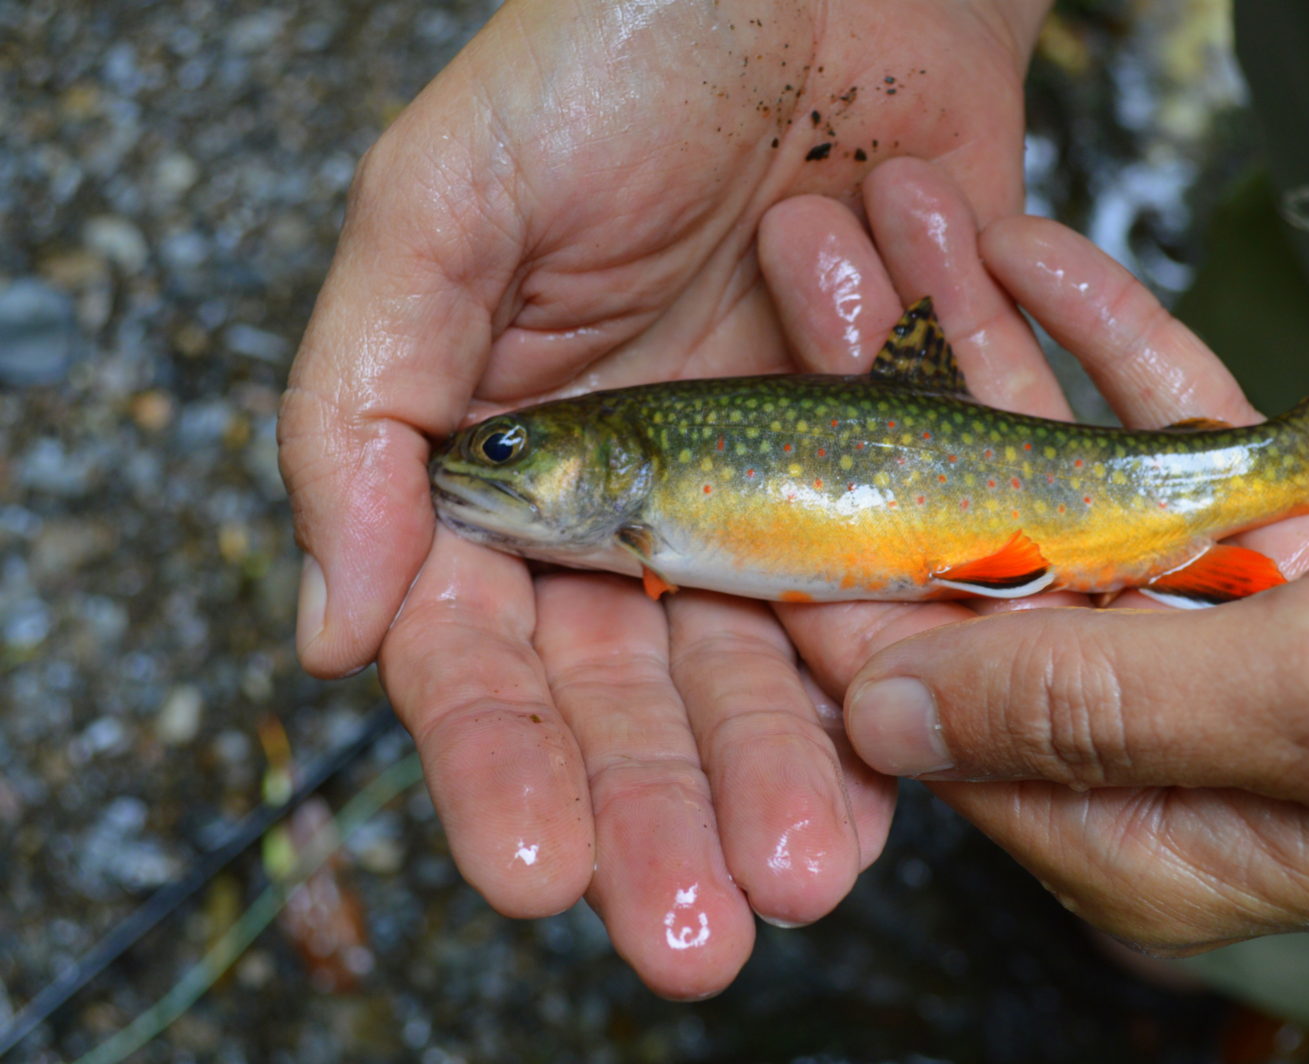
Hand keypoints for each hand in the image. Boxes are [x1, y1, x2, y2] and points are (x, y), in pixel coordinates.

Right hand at [277, 0, 1050, 996]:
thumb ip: (367, 411)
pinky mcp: (897, 461)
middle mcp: (637, 497)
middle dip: (655, 812)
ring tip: (799, 877)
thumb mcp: (448, 204)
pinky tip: (902, 770)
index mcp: (510, 455)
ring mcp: (770, 488)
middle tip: (684, 933)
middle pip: (634, 691)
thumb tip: (329, 633)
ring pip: (766, 668)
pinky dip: (898, 676)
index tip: (534, 866)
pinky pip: (894, 590)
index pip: (483, 643)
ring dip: (778, 778)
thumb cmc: (618, 46)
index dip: (499, 760)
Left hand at [789, 209, 1308, 954]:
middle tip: (814, 272)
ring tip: (905, 220)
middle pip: (975, 569)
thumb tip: (886, 721)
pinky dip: (1102, 345)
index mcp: (1149, 832)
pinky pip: (1159, 438)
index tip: (766, 448)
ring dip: (983, 345)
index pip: (935, 705)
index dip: (841, 573)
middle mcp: (1158, 743)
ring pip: (1055, 483)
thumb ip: (1095, 711)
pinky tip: (1031, 256)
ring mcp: (1214, 639)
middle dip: (893, 407)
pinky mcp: (1275, 552)